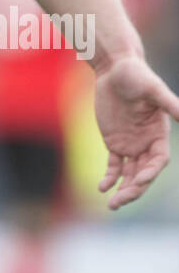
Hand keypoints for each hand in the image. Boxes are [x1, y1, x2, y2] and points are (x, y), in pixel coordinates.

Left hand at [94, 58, 178, 208]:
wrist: (114, 69)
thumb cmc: (136, 75)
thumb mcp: (153, 89)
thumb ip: (170, 103)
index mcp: (160, 134)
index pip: (158, 161)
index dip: (150, 172)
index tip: (137, 180)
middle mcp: (147, 143)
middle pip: (144, 173)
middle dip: (134, 189)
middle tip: (119, 202)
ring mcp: (131, 145)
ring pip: (129, 174)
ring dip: (122, 189)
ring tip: (112, 203)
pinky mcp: (114, 143)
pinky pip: (114, 165)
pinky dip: (110, 177)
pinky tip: (102, 187)